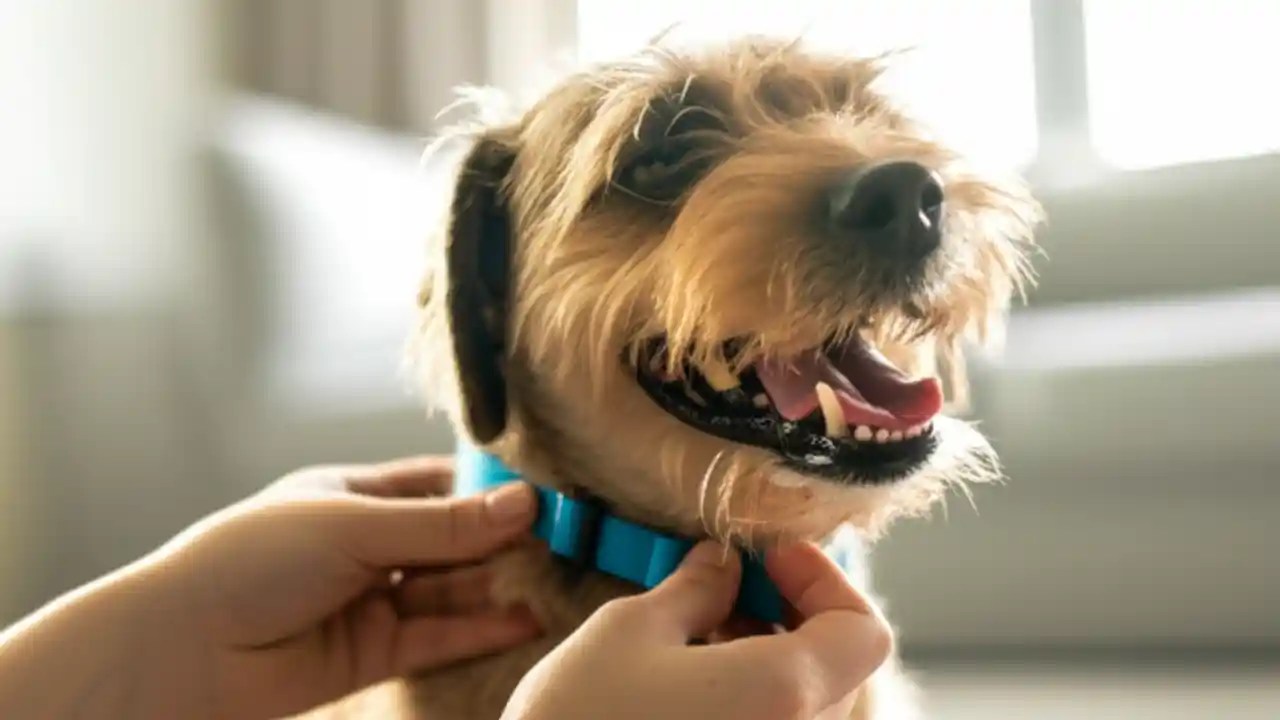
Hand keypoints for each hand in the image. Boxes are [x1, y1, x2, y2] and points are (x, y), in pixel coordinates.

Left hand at [145, 456, 542, 719]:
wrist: (180, 650)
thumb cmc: (252, 559)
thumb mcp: (353, 524)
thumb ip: (442, 525)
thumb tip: (525, 503)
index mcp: (350, 495)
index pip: (434, 485)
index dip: (486, 489)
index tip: (543, 492)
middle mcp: (364, 545)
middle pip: (449, 539)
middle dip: (501, 539)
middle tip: (564, 538)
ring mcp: (369, 600)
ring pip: (449, 589)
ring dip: (498, 585)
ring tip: (556, 578)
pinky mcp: (372, 653)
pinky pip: (437, 637)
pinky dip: (482, 629)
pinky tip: (527, 620)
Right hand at [503, 541, 892, 719]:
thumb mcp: (628, 632)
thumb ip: (694, 591)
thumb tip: (722, 565)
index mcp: (785, 693)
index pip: (862, 632)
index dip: (823, 581)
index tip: (767, 560)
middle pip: (837, 670)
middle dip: (788, 615)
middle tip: (726, 588)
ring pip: (805, 707)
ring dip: (768, 659)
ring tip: (697, 636)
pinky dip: (748, 702)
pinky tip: (687, 687)